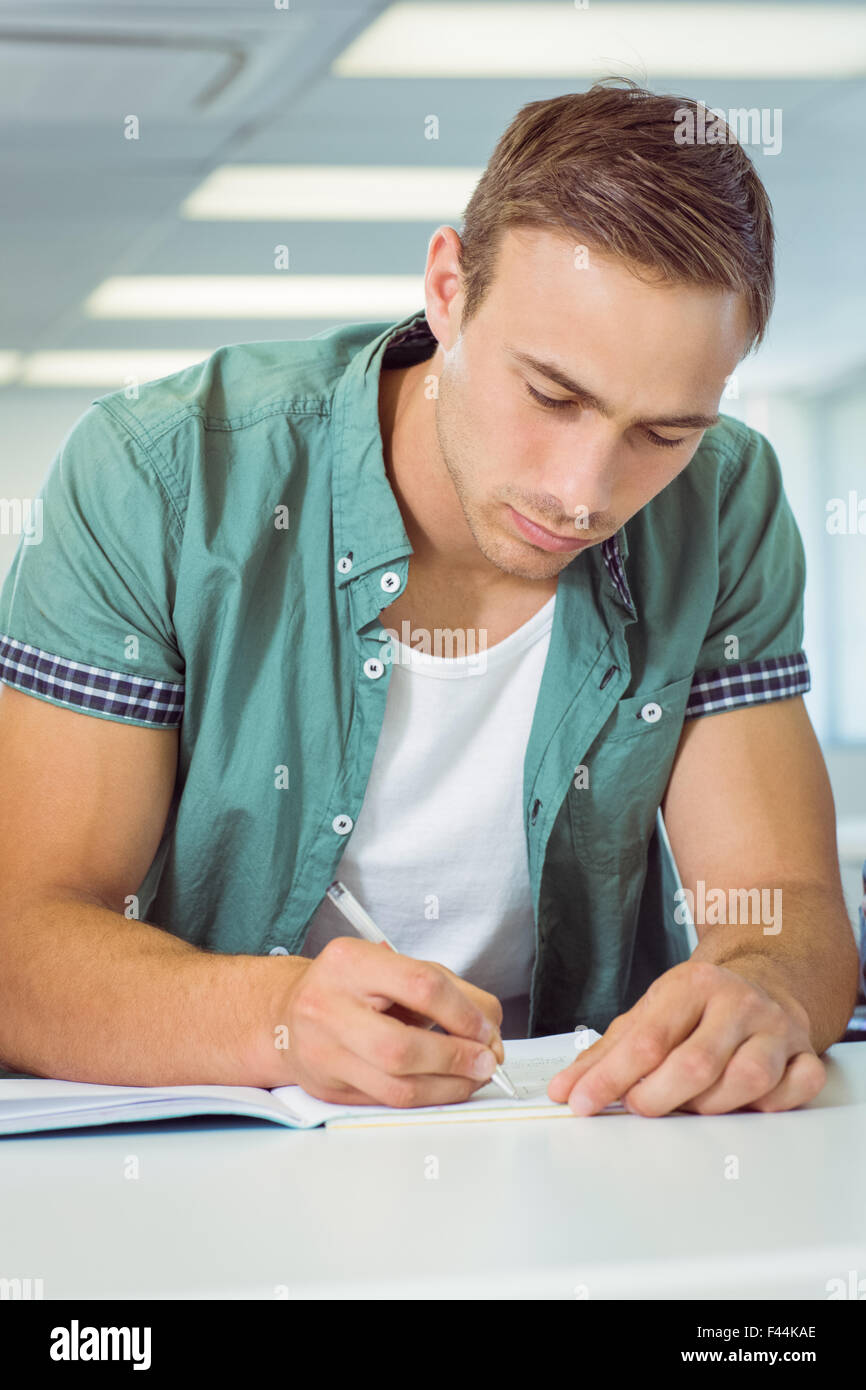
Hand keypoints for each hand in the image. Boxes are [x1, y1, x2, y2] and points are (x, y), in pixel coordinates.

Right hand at [283, 937, 504, 1106]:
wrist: (287, 1015)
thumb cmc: (352, 988)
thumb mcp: (396, 969)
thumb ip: (450, 991)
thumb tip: (491, 1031)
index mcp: (349, 963)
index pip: (421, 985)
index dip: (464, 1013)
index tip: (487, 1029)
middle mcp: (327, 1007)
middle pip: (402, 1048)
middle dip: (456, 1058)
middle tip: (486, 1062)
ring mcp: (323, 1054)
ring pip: (397, 1086)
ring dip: (449, 1086)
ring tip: (473, 1077)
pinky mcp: (328, 1089)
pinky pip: (388, 1103)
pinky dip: (428, 1098)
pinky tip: (446, 1086)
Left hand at [547, 959, 826, 1116]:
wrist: (763, 978)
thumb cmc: (698, 1006)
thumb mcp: (648, 1014)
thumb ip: (605, 1055)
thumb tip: (564, 1089)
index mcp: (691, 985)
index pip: (647, 1039)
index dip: (611, 1077)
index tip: (582, 1103)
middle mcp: (737, 1002)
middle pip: (696, 1063)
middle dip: (658, 1098)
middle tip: (638, 1108)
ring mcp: (775, 1028)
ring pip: (748, 1080)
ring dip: (711, 1106)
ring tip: (690, 1104)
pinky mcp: (805, 1052)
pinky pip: (798, 1087)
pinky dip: (775, 1103)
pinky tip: (749, 1103)